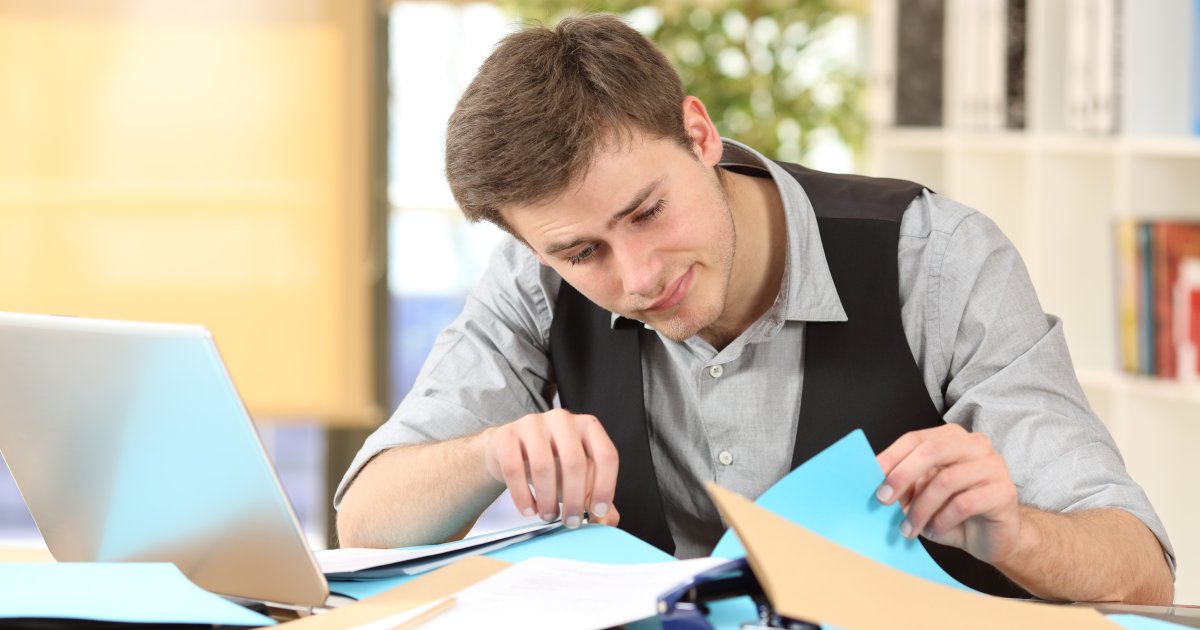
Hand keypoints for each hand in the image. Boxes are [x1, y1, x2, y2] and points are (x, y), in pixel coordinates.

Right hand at [482, 409, 619, 528]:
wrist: (512, 451)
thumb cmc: (553, 465)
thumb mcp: (580, 479)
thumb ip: (596, 497)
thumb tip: (606, 521)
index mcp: (588, 427)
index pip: (606, 455)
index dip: (605, 486)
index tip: (597, 511)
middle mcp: (563, 419)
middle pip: (574, 462)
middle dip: (574, 499)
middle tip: (570, 522)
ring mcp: (533, 423)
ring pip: (543, 465)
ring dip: (547, 500)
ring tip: (548, 516)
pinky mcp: (507, 435)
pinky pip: (514, 469)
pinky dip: (522, 496)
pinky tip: (528, 510)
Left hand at [875, 424, 1019, 562]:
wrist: (991, 538)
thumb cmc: (953, 512)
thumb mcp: (922, 495)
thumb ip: (904, 483)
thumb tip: (877, 480)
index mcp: (952, 438)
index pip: (916, 439)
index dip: (892, 457)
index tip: (873, 476)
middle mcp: (975, 445)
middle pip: (931, 451)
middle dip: (902, 476)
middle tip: (883, 500)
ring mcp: (993, 466)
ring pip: (946, 480)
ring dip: (920, 508)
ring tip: (909, 528)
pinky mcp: (1004, 491)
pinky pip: (964, 503)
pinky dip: (942, 519)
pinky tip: (933, 530)